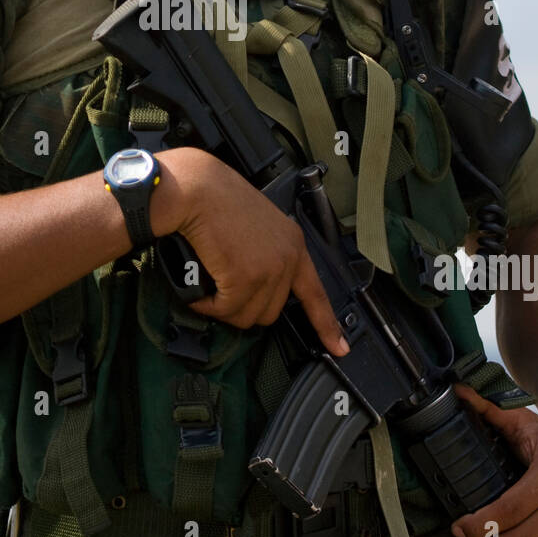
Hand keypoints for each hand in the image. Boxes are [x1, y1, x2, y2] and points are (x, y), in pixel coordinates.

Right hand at [151, 147, 348, 357]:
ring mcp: (270, 269)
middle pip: (270, 313)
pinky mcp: (246, 278)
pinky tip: (199, 290)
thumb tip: (250, 291)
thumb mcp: (256, 226)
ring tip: (207, 285)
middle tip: (220, 291)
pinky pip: (225, 310)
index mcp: (293, 244)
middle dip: (242, 308)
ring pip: (247, 316)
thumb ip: (264, 255)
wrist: (198, 188)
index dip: (326, 324)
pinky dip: (207, 306)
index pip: (316, 293)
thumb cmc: (215, 200)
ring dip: (222, 309)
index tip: (339, 347)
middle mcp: (288, 258)